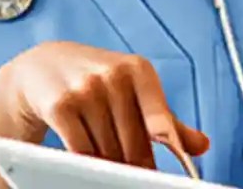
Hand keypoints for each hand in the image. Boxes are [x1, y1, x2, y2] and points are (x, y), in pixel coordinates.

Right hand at [0, 41, 209, 169]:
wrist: (41, 66)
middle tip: (135, 175)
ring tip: (111, 164)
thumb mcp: (132, 89)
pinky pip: (81, 151)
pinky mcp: (60, 106)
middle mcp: (113, 75)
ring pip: (107, 150)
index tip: (168, 171)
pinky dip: (87, 164)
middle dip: (135, 165)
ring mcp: (85, 90)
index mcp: (139, 70)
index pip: (161, 122)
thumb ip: (165, 118)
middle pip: (133, 144)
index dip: (168, 149)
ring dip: (110, 165)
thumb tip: (201, 146)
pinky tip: (90, 164)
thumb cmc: (96, 80)